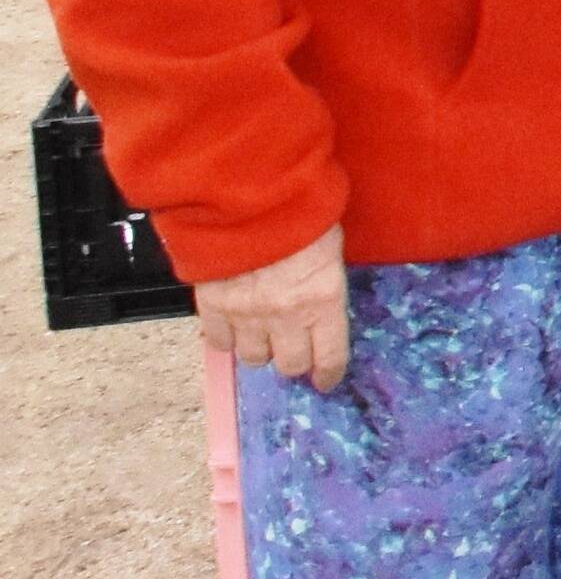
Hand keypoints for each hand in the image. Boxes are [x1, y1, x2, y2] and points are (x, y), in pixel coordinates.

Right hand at [195, 228, 347, 390]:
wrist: (248, 198)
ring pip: (253, 357)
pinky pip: (219, 342)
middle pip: (290, 364)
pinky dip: (226, 339)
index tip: (325, 380)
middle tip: (293, 351)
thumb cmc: (299, 212)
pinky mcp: (213, 306)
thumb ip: (324, 282)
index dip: (328, 373)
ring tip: (262, 336)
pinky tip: (232, 329)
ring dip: (260, 350)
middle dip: (294, 360)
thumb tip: (322, 301)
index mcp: (323, 301)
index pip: (330, 356)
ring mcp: (247, 314)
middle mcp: (286, 316)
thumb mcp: (330, 247)